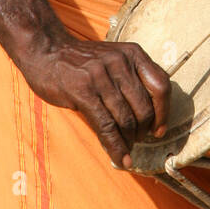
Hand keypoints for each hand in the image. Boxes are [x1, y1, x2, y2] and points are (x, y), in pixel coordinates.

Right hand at [25, 35, 170, 168]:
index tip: (159, 129)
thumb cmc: (82, 61)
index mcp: (133, 53)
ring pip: (126, 119)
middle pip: (144, 106)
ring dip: (129, 140)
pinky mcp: (83, 91)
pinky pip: (106, 125)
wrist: (45, 50)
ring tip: (126, 148)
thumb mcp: (113, 59)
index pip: (161, 85)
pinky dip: (116, 146)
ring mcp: (101, 76)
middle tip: (136, 139)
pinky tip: (120, 158)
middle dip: (143, 130)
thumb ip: (132, 79)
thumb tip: (151, 118)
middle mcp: (120, 62)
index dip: (164, 112)